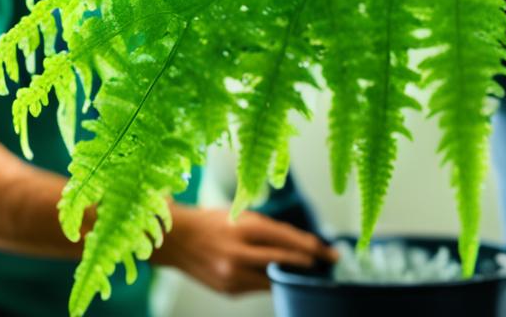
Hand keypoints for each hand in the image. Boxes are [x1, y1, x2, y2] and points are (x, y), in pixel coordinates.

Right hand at [152, 204, 336, 294]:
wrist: (176, 240)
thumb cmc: (211, 223)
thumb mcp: (240, 216)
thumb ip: (268, 230)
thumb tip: (299, 244)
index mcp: (244, 228)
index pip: (288, 239)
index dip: (314, 248)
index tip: (330, 253)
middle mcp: (239, 253)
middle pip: (285, 261)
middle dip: (309, 264)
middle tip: (326, 264)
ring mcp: (233, 274)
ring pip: (274, 280)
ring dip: (291, 276)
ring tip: (305, 272)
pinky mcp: (229, 289)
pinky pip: (258, 287)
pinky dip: (270, 281)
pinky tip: (278, 276)